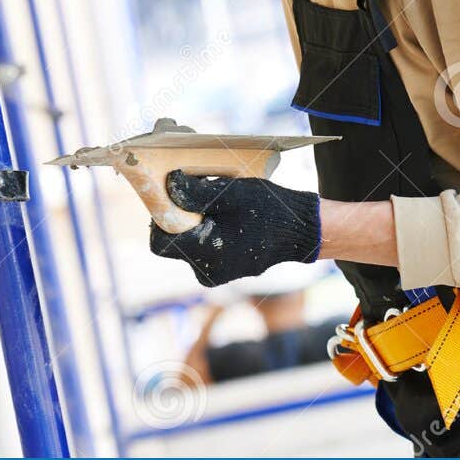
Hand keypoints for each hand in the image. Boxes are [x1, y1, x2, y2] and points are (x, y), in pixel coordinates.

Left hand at [149, 171, 320, 287]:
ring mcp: (216, 274)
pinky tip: (225, 216)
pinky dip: (207, 231)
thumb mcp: (228, 194)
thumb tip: (168, 186)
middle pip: (174, 243)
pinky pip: (204, 250)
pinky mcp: (224, 271)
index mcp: (204, 254)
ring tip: (216, 204)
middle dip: (180, 218)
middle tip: (196, 196)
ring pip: (189, 245)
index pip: (159, 244)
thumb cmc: (266, 210)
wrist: (299, 229)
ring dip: (195, 223)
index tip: (171, 198)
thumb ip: (194, 193)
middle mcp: (206, 271)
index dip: (160, 219)